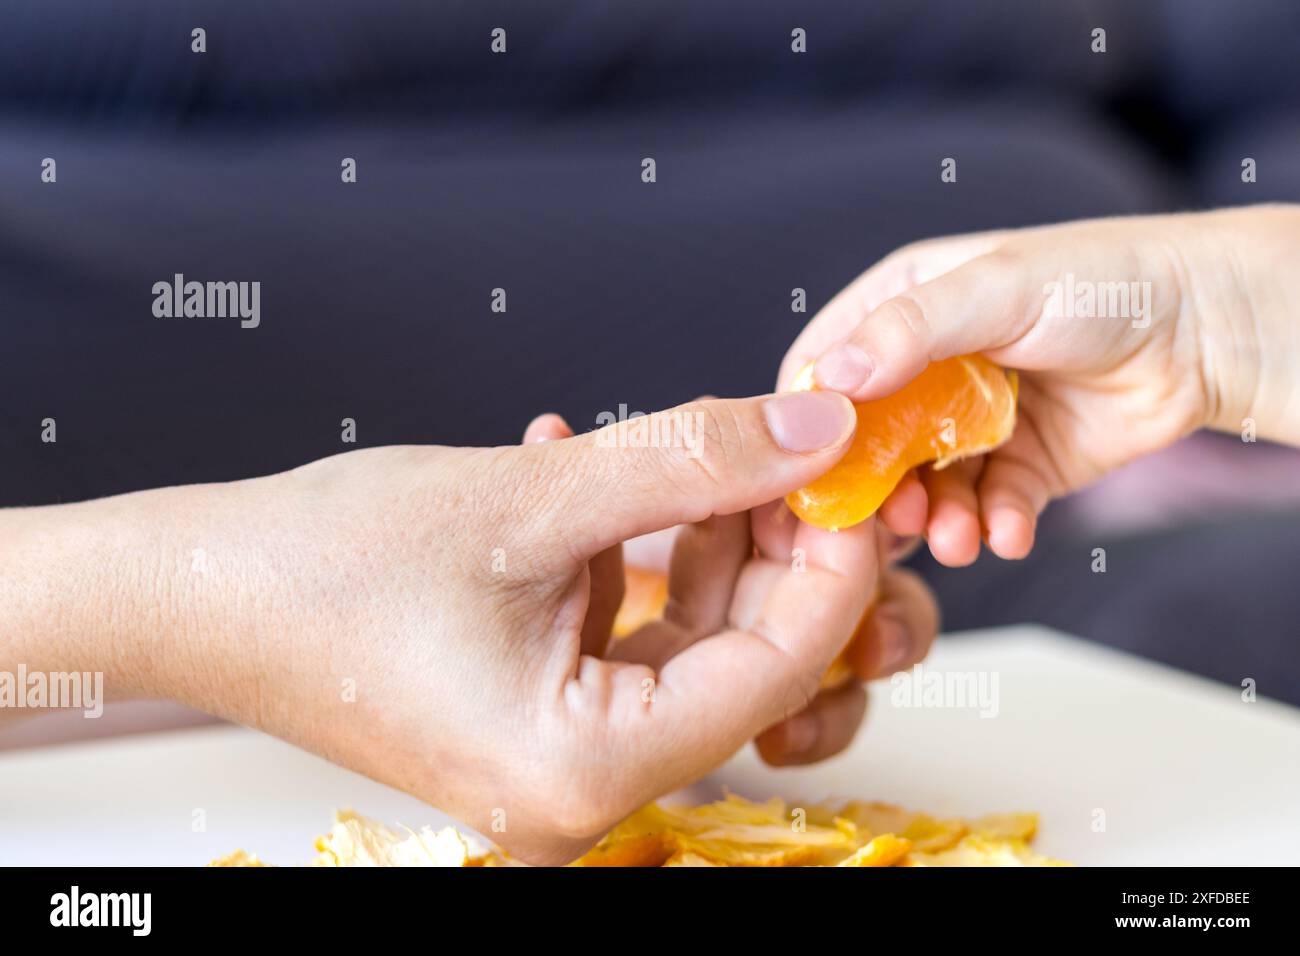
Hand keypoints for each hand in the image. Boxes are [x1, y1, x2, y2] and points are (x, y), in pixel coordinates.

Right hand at [3, 390, 923, 863]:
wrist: (194, 593)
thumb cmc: (323, 567)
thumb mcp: (531, 498)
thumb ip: (686, 461)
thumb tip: (811, 430)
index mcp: (584, 768)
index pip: (774, 668)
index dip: (830, 562)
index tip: (851, 475)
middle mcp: (581, 788)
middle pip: (743, 661)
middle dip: (772, 546)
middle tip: (792, 449)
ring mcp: (559, 756)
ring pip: (690, 644)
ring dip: (704, 540)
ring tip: (701, 448)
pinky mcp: (536, 716)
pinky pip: (629, 639)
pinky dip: (639, 558)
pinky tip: (617, 478)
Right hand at [781, 205, 1299, 564]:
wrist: (1204, 329)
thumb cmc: (1096, 283)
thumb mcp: (993, 288)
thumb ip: (907, 331)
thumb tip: (828, 383)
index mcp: (904, 311)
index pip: (828, 367)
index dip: (812, 419)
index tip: (807, 468)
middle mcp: (929, 370)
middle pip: (869, 444)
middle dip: (876, 489)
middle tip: (889, 522)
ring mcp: (974, 422)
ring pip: (927, 487)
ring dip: (934, 521)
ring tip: (954, 539)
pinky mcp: (1022, 466)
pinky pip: (989, 509)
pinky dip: (993, 529)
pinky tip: (1007, 535)